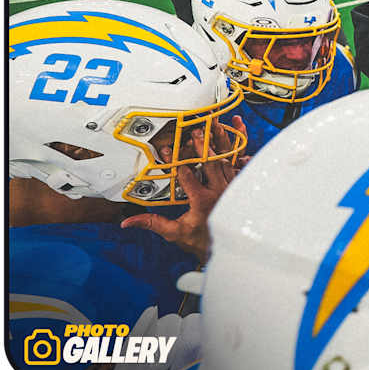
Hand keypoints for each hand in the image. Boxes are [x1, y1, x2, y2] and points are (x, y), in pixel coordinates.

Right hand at [121, 116, 247, 261]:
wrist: (226, 245)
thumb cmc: (201, 239)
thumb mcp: (175, 232)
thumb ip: (152, 224)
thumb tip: (128, 222)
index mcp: (203, 200)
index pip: (187, 175)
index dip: (176, 161)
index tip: (168, 149)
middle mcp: (219, 190)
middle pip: (211, 162)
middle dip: (202, 144)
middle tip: (195, 130)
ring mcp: (231, 186)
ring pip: (227, 158)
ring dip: (221, 140)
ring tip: (215, 124)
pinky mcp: (238, 184)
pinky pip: (241, 161)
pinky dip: (240, 145)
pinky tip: (240, 130)